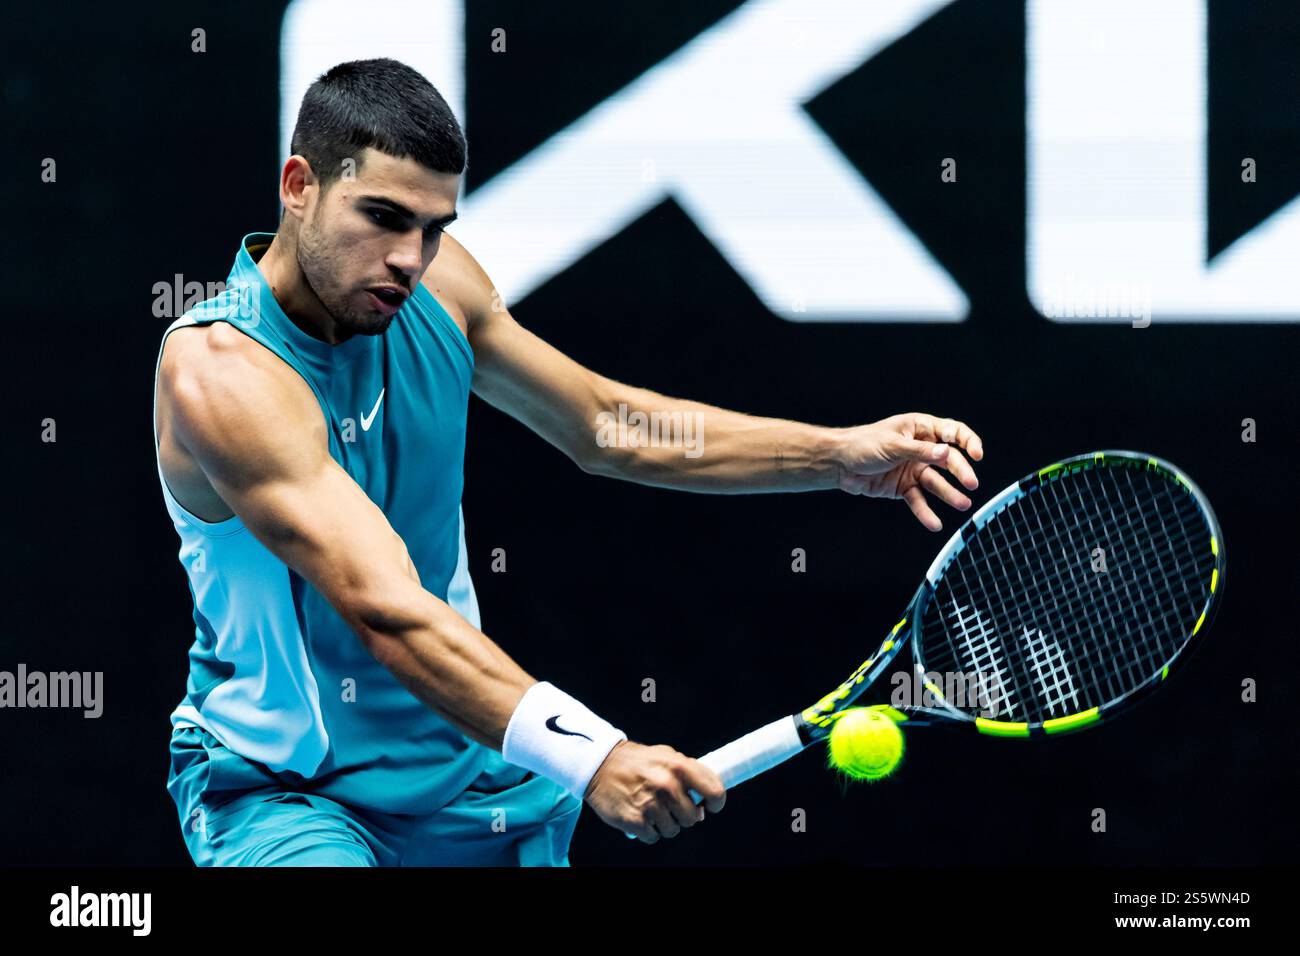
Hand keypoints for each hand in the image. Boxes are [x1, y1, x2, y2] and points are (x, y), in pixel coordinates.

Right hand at [584, 740, 725, 842]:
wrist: (598, 764)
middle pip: (693, 818)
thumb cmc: (635, 761)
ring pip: (673, 830)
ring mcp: (651, 805)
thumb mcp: (665, 755)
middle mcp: (667, 785)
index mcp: (679, 766)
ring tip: (651, 808)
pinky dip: (648, 830)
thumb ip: (688, 771)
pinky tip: (640, 816)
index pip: (714, 791)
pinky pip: (653, 837)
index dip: (716, 802)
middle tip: (671, 806)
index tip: (710, 806)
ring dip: (664, 823)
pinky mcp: (635, 821)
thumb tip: (704, 799)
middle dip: (684, 815)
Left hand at [834, 412, 983, 531]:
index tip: (977, 455)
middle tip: (971, 484)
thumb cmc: (863, 444)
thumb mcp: (892, 445)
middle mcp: (921, 449)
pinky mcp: (904, 487)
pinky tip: (935, 523)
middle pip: (948, 460)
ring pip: (936, 483)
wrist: (839, 464)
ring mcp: (913, 469)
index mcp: (920, 429)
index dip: (968, 442)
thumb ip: (920, 450)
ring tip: (963, 504)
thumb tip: (947, 452)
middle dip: (961, 471)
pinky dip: (926, 512)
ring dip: (949, 494)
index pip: (953, 432)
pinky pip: (919, 500)